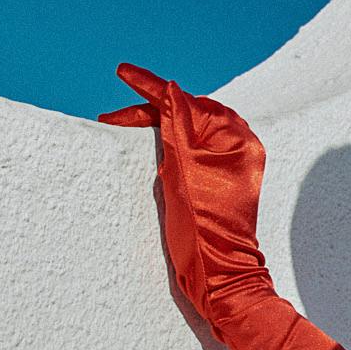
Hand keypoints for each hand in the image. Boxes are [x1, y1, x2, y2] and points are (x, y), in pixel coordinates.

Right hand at [99, 62, 276, 347]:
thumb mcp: (183, 172)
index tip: (123, 71)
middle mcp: (239, 148)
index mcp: (237, 141)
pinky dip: (167, 143)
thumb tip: (170, 90)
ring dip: (155, 125)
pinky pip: (190, 149)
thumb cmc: (204, 230)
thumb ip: (178, 129)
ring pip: (187, 129)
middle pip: (188, 113)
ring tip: (122, 127)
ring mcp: (230, 165)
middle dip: (150, 109)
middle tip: (112, 118)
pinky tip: (149, 148)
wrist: (219, 278)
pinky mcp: (218, 181)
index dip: (152, 87)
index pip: (187, 103)